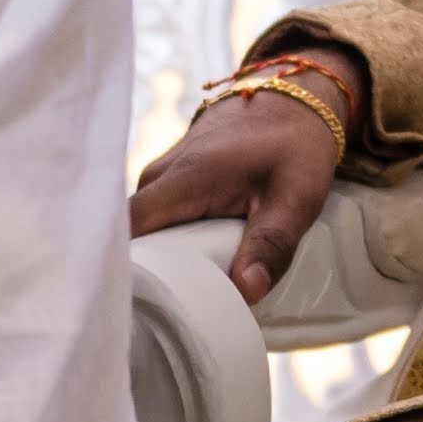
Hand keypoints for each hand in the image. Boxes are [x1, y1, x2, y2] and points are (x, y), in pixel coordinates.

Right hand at [127, 51, 364, 306]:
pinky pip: (154, 223)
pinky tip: (187, 275)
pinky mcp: (165, 186)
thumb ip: (272, 243)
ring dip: (160, 266)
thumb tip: (246, 293)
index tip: (134, 311)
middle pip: (129, 241)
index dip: (124, 273)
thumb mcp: (297, 196)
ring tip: (179, 303)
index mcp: (181, 180)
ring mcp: (157, 180)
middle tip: (165, 320)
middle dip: (143, 280)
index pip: (126, 233)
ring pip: (142, 234)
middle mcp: (157, 179)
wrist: (293, 101)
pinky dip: (169, 249)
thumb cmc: (294, 145)